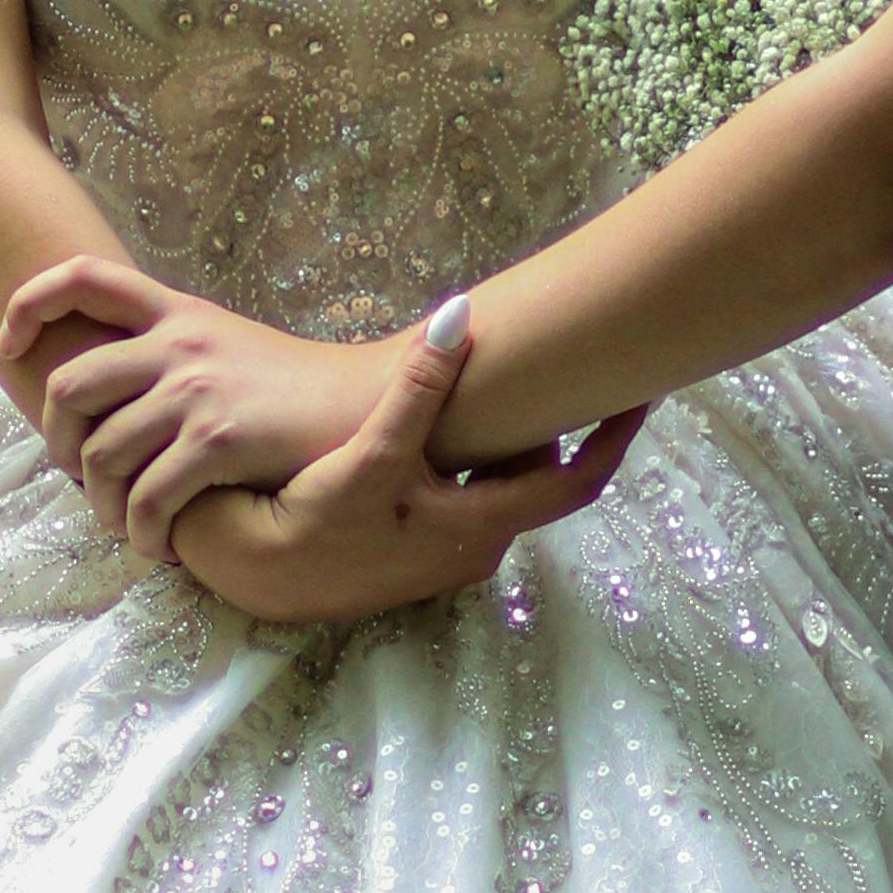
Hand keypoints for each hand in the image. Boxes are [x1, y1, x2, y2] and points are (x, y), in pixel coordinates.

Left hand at [0, 248, 377, 552]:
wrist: (380, 404)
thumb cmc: (306, 392)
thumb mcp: (233, 349)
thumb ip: (177, 357)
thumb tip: (115, 401)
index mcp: (179, 315)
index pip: (82, 279)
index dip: (28, 305)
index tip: (10, 346)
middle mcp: (180, 345)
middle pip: (69, 386)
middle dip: (58, 442)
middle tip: (83, 476)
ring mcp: (198, 391)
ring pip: (100, 455)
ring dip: (101, 505)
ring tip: (127, 526)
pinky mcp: (220, 440)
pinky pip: (148, 498)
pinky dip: (142, 532)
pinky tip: (159, 545)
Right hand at [172, 305, 645, 626]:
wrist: (248, 575)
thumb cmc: (312, 521)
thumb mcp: (369, 454)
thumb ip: (417, 388)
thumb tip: (459, 317)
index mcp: (482, 529)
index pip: (575, 483)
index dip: (614, 437)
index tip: (644, 390)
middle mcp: (475, 546)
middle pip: (535, 475)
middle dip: (546, 421)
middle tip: (556, 361)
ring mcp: (444, 549)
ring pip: (496, 481)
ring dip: (503, 436)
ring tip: (503, 376)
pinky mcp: (412, 541)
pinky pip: (463, 488)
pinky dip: (470, 452)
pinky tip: (445, 415)